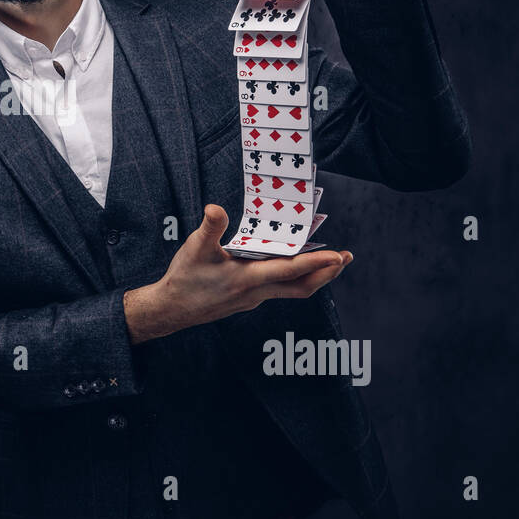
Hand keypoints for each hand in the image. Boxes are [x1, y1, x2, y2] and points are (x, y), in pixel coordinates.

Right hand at [123, 204, 351, 343]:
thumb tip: (216, 208)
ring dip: (315, 276)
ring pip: (293, 290)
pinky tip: (291, 264)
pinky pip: (280, 289)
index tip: (339, 256)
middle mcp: (256, 292)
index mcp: (248, 279)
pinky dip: (294, 277)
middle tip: (347, 258)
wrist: (172, 309)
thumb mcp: (194, 248)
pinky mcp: (248, 299)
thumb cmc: (184, 279)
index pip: (290, 271)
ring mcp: (254, 298)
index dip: (316, 263)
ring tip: (331, 261)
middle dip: (327, 273)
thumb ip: (209, 228)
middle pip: (302, 287)